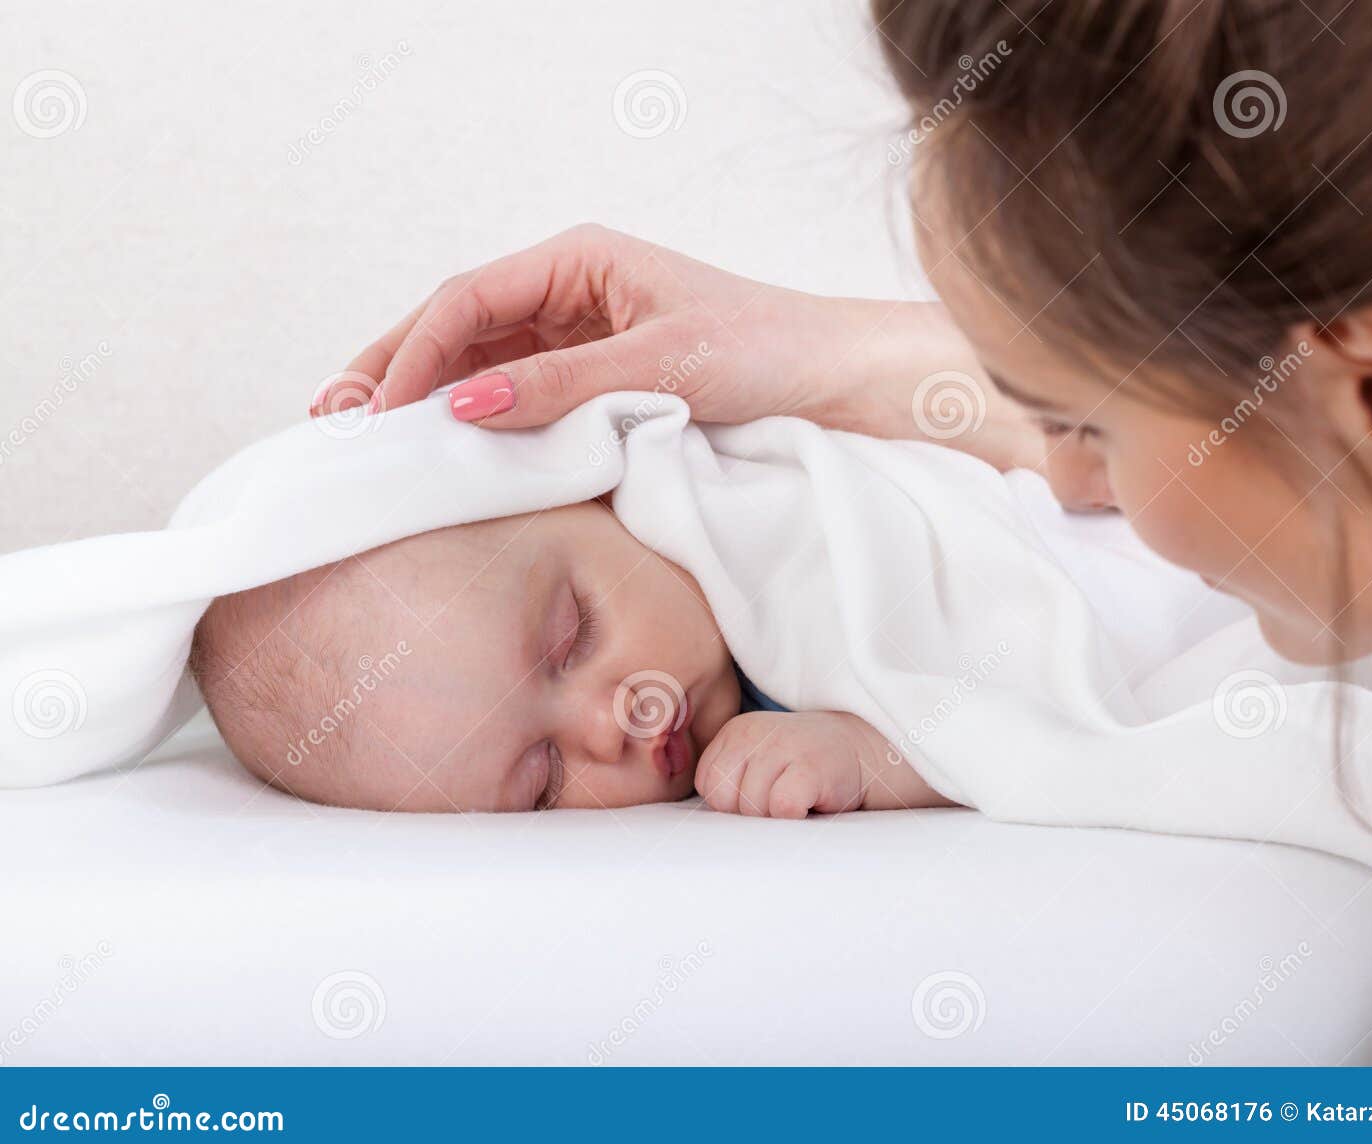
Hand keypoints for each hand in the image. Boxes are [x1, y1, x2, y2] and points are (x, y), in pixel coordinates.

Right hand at [317, 223, 850, 425]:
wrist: (832, 382)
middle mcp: (567, 291)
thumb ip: (561, 386)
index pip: (467, 299)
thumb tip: (463, 405)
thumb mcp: (660, 368)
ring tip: (364, 440)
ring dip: (423, 396)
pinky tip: (440, 449)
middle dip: (393, 367)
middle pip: (455, 324)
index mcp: (577, 261)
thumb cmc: (763, 353)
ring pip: (476, 359)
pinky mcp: (590, 376)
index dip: (414, 353)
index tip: (379, 413)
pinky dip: (473, 418)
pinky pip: (514, 391)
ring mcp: (575, 333)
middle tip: (333, 419)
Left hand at [694, 710, 952, 817]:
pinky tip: (817, 801)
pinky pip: (783, 809)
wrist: (870, 752)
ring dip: (780, 816)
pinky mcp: (810, 766)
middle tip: (786, 797)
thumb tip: (710, 838)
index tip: (766, 794)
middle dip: (753, 813)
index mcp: (735, 733)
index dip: (734, 804)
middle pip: (724, 801)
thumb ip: (732, 787)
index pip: (708, 786)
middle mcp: (753, 733)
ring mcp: (782, 746)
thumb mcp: (760, 766)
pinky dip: (800, 816)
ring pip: (754, 809)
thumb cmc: (809, 770)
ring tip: (804, 797)